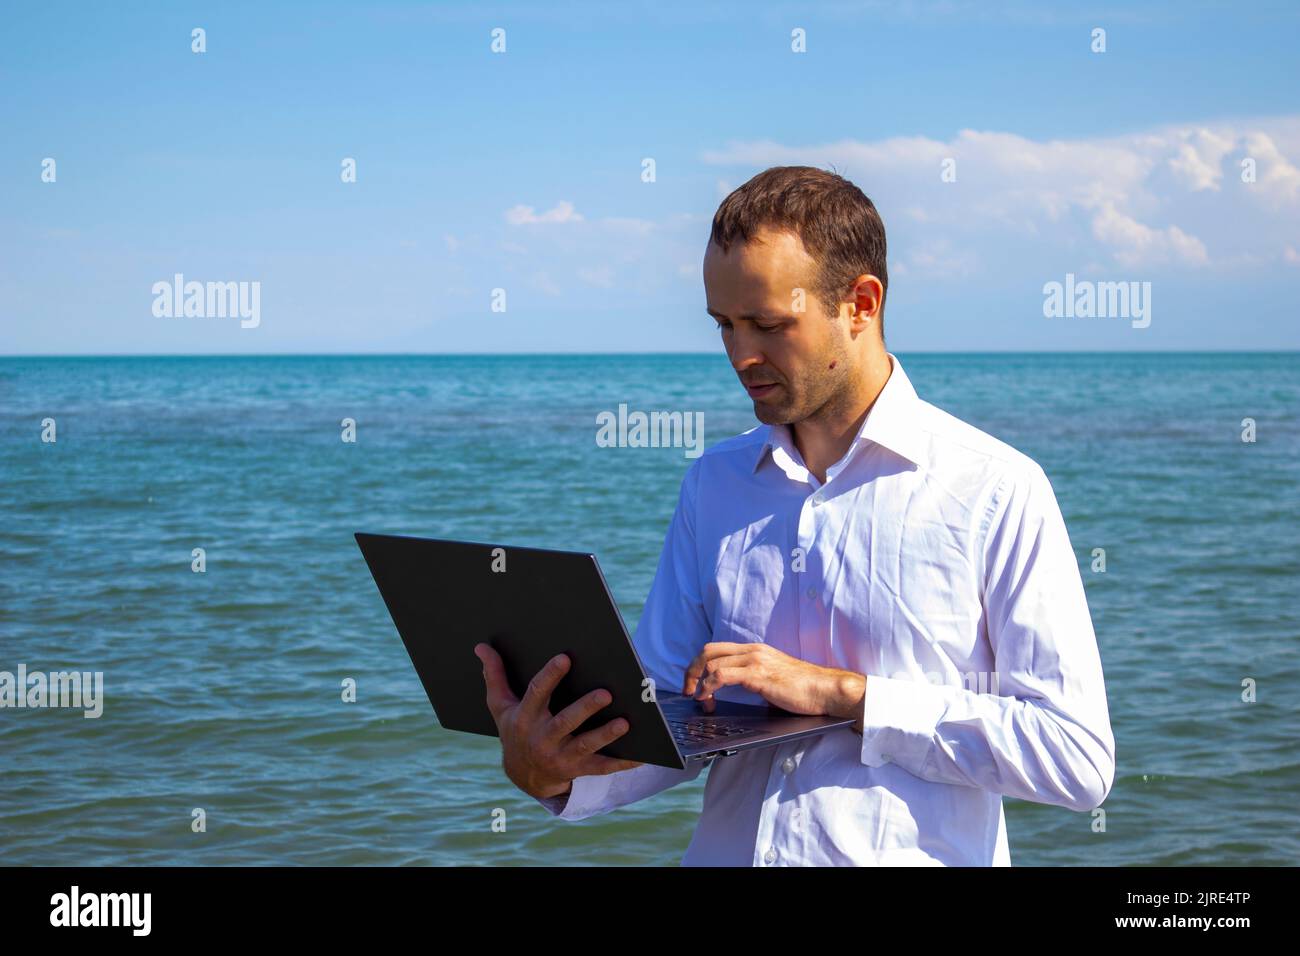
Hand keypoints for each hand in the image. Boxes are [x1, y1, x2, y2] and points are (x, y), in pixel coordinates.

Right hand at [476, 643, 643, 799]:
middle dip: (585, 709)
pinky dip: (622, 763)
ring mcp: (561, 756)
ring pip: (585, 745)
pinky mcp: (578, 769)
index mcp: (525, 717)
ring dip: (605, 735)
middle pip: (565, 722)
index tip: (565, 658)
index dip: (550, 676)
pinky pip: (602, 767)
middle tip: (606, 693)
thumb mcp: (501, 706)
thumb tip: (480, 646)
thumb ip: (495, 676)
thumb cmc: (515, 730)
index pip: (537, 694)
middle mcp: (542, 738)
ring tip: (626, 722)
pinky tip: (642, 753)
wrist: (523, 775)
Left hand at [682, 641, 866, 729]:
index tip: (694, 683)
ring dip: (699, 683)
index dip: (699, 665)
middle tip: (687, 690)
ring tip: (700, 701)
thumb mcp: (772, 677)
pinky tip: (708, 698)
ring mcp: (755, 661)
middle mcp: (752, 650)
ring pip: (712, 662)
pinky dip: (708, 687)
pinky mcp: (758, 675)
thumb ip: (752, 677)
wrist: (825, 689)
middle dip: (691, 670)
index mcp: (755, 650)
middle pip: (708, 651)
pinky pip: (722, 675)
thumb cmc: (802, 689)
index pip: (717, 648)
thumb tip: (733, 689)